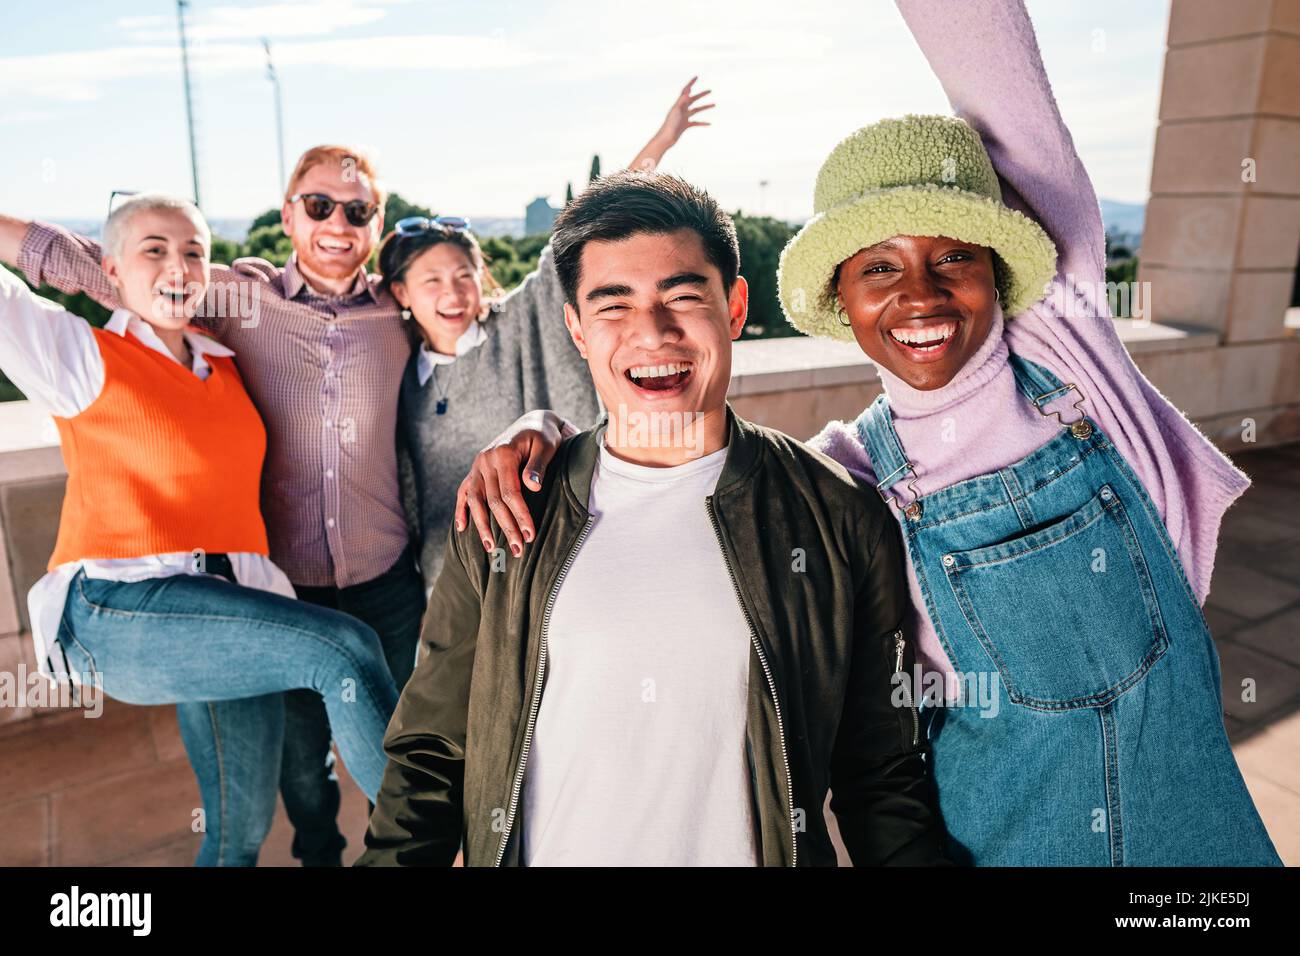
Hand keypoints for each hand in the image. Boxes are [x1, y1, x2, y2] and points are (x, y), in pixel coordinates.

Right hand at [453, 410, 564, 556]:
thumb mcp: (547, 445)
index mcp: (503, 453)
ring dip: (481, 525)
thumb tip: (532, 487)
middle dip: (505, 527)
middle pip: (492, 500)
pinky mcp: (476, 470)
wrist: (533, 422)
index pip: (509, 493)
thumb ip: (538, 465)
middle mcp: (485, 460)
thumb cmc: (543, 435)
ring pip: (475, 500)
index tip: (529, 535)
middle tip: (518, 549)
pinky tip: (461, 528)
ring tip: (490, 547)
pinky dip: (461, 509)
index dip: (519, 516)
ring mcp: (478, 465)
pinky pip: (464, 491)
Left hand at [629, 76, 714, 171]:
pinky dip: (702, 122)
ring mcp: (684, 117)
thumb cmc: (670, 125)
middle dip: (701, 95)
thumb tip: (688, 91)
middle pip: (693, 99)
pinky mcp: (685, 125)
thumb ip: (682, 101)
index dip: (691, 83)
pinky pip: (696, 122)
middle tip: (710, 90)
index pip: (685, 91)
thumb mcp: (676, 111)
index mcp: (679, 104)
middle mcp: (682, 109)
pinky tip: (709, 124)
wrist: (666, 138)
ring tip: (714, 105)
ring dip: (705, 107)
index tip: (697, 77)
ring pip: (696, 110)